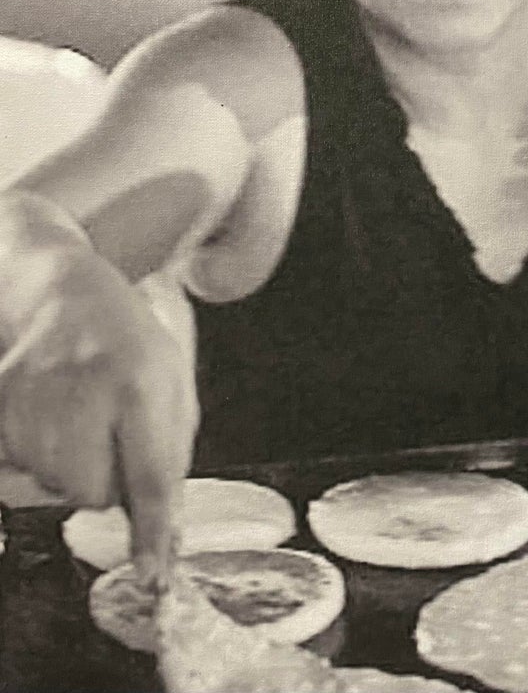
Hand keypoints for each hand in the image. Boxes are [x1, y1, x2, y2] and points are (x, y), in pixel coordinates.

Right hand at [0, 190, 195, 582]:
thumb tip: (161, 526)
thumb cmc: (128, 341)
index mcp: (140, 383)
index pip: (149, 476)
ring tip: (77, 412)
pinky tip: (46, 413)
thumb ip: (168, 453)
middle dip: (104, 477)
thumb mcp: (172, 384)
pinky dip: (31, 453)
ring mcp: (28, 398)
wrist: (57, 290)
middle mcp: (81, 391)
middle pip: (90, 492)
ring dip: (66, 463)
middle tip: (110, 432)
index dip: (151, 531)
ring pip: (48, 484)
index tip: (154, 575)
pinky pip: (13, 468)